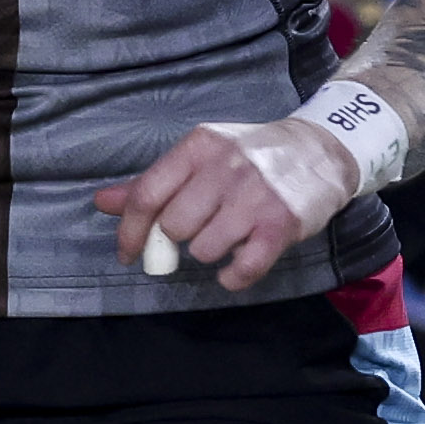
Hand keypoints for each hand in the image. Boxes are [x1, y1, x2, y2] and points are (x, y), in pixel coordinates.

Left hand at [96, 117, 361, 291]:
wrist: (322, 149)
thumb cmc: (251, 157)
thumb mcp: (201, 157)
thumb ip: (153, 182)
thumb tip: (102, 203)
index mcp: (199, 147)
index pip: (147, 195)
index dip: (130, 232)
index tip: (129, 254)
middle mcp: (225, 168)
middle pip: (174, 227)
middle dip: (178, 241)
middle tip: (197, 234)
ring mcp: (255, 196)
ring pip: (204, 249)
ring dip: (210, 253)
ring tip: (227, 238)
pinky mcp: (282, 224)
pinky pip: (243, 268)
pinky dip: (233, 276)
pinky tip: (237, 266)